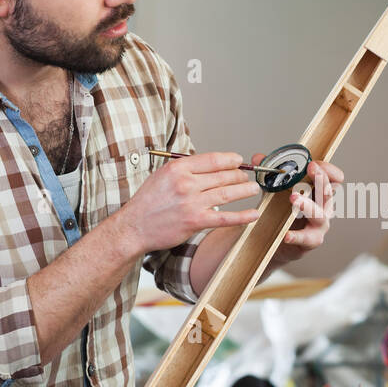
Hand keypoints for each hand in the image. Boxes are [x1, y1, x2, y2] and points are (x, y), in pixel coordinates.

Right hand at [121, 151, 260, 254]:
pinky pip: (225, 218)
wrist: (134, 227)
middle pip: (222, 175)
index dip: (230, 159)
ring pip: (227, 193)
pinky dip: (242, 216)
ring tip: (253, 188)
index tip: (238, 160)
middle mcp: (186, 183)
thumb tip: (208, 167)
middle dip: (239, 175)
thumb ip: (184, 170)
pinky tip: (253, 213)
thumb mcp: (162, 175)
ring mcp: (192, 203)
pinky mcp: (195, 221)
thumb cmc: (147, 203)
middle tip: (247, 176)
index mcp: (177, 168)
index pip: (212, 159)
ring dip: (244, 190)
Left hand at [252, 154, 342, 266]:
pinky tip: (286, 235)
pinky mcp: (310, 241)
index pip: (334, 179)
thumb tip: (259, 158)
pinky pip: (307, 238)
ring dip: (307, 205)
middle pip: (330, 192)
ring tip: (293, 198)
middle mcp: (324, 208)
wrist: (278, 243)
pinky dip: (296, 236)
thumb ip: (270, 176)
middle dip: (321, 179)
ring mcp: (319, 226)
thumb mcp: (275, 192)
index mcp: (319, 193)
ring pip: (320, 215)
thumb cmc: (282, 215)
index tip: (313, 163)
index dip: (327, 169)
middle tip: (310, 168)